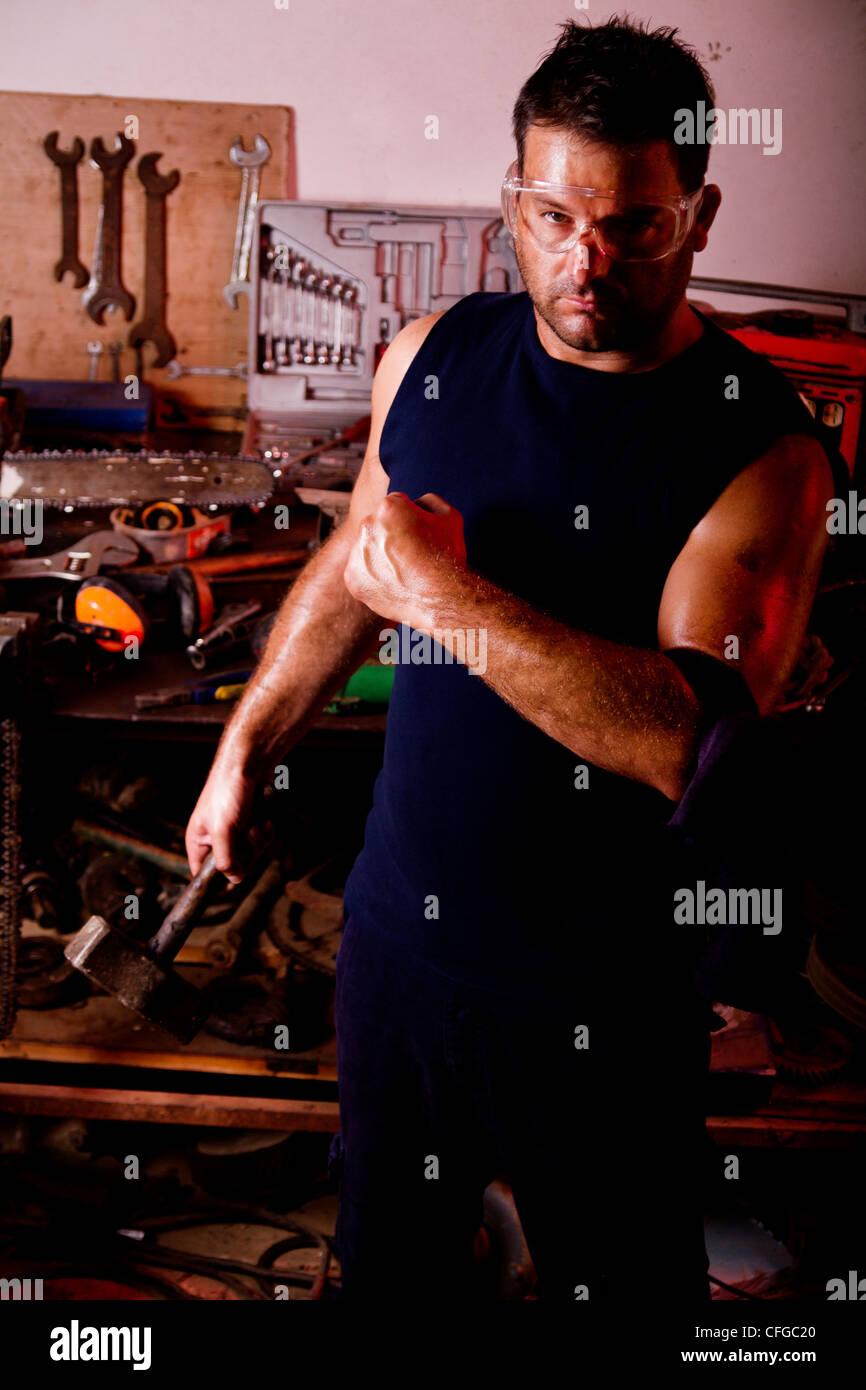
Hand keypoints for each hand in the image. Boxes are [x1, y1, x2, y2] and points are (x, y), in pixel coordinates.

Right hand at [185, 760, 264, 883]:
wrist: (248, 764)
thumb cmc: (228, 792)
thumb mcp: (222, 830)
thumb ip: (225, 858)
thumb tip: (233, 879)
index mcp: (199, 841)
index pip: (203, 874)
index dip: (217, 878)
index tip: (234, 871)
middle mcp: (215, 839)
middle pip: (233, 867)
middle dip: (246, 854)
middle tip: (247, 835)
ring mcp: (234, 832)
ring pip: (250, 854)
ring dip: (258, 841)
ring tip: (255, 824)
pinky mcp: (251, 823)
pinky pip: (262, 841)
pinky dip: (266, 833)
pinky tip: (266, 821)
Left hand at [343, 491, 466, 626]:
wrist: (441, 598)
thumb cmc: (448, 556)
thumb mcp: (450, 516)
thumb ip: (427, 500)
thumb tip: (414, 503)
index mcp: (388, 507)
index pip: (395, 505)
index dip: (410, 519)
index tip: (419, 536)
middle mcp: (366, 526)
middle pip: (377, 526)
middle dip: (391, 536)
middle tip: (412, 556)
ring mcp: (356, 554)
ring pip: (367, 550)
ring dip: (380, 556)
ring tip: (403, 572)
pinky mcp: (352, 578)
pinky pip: (360, 573)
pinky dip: (373, 579)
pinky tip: (393, 583)